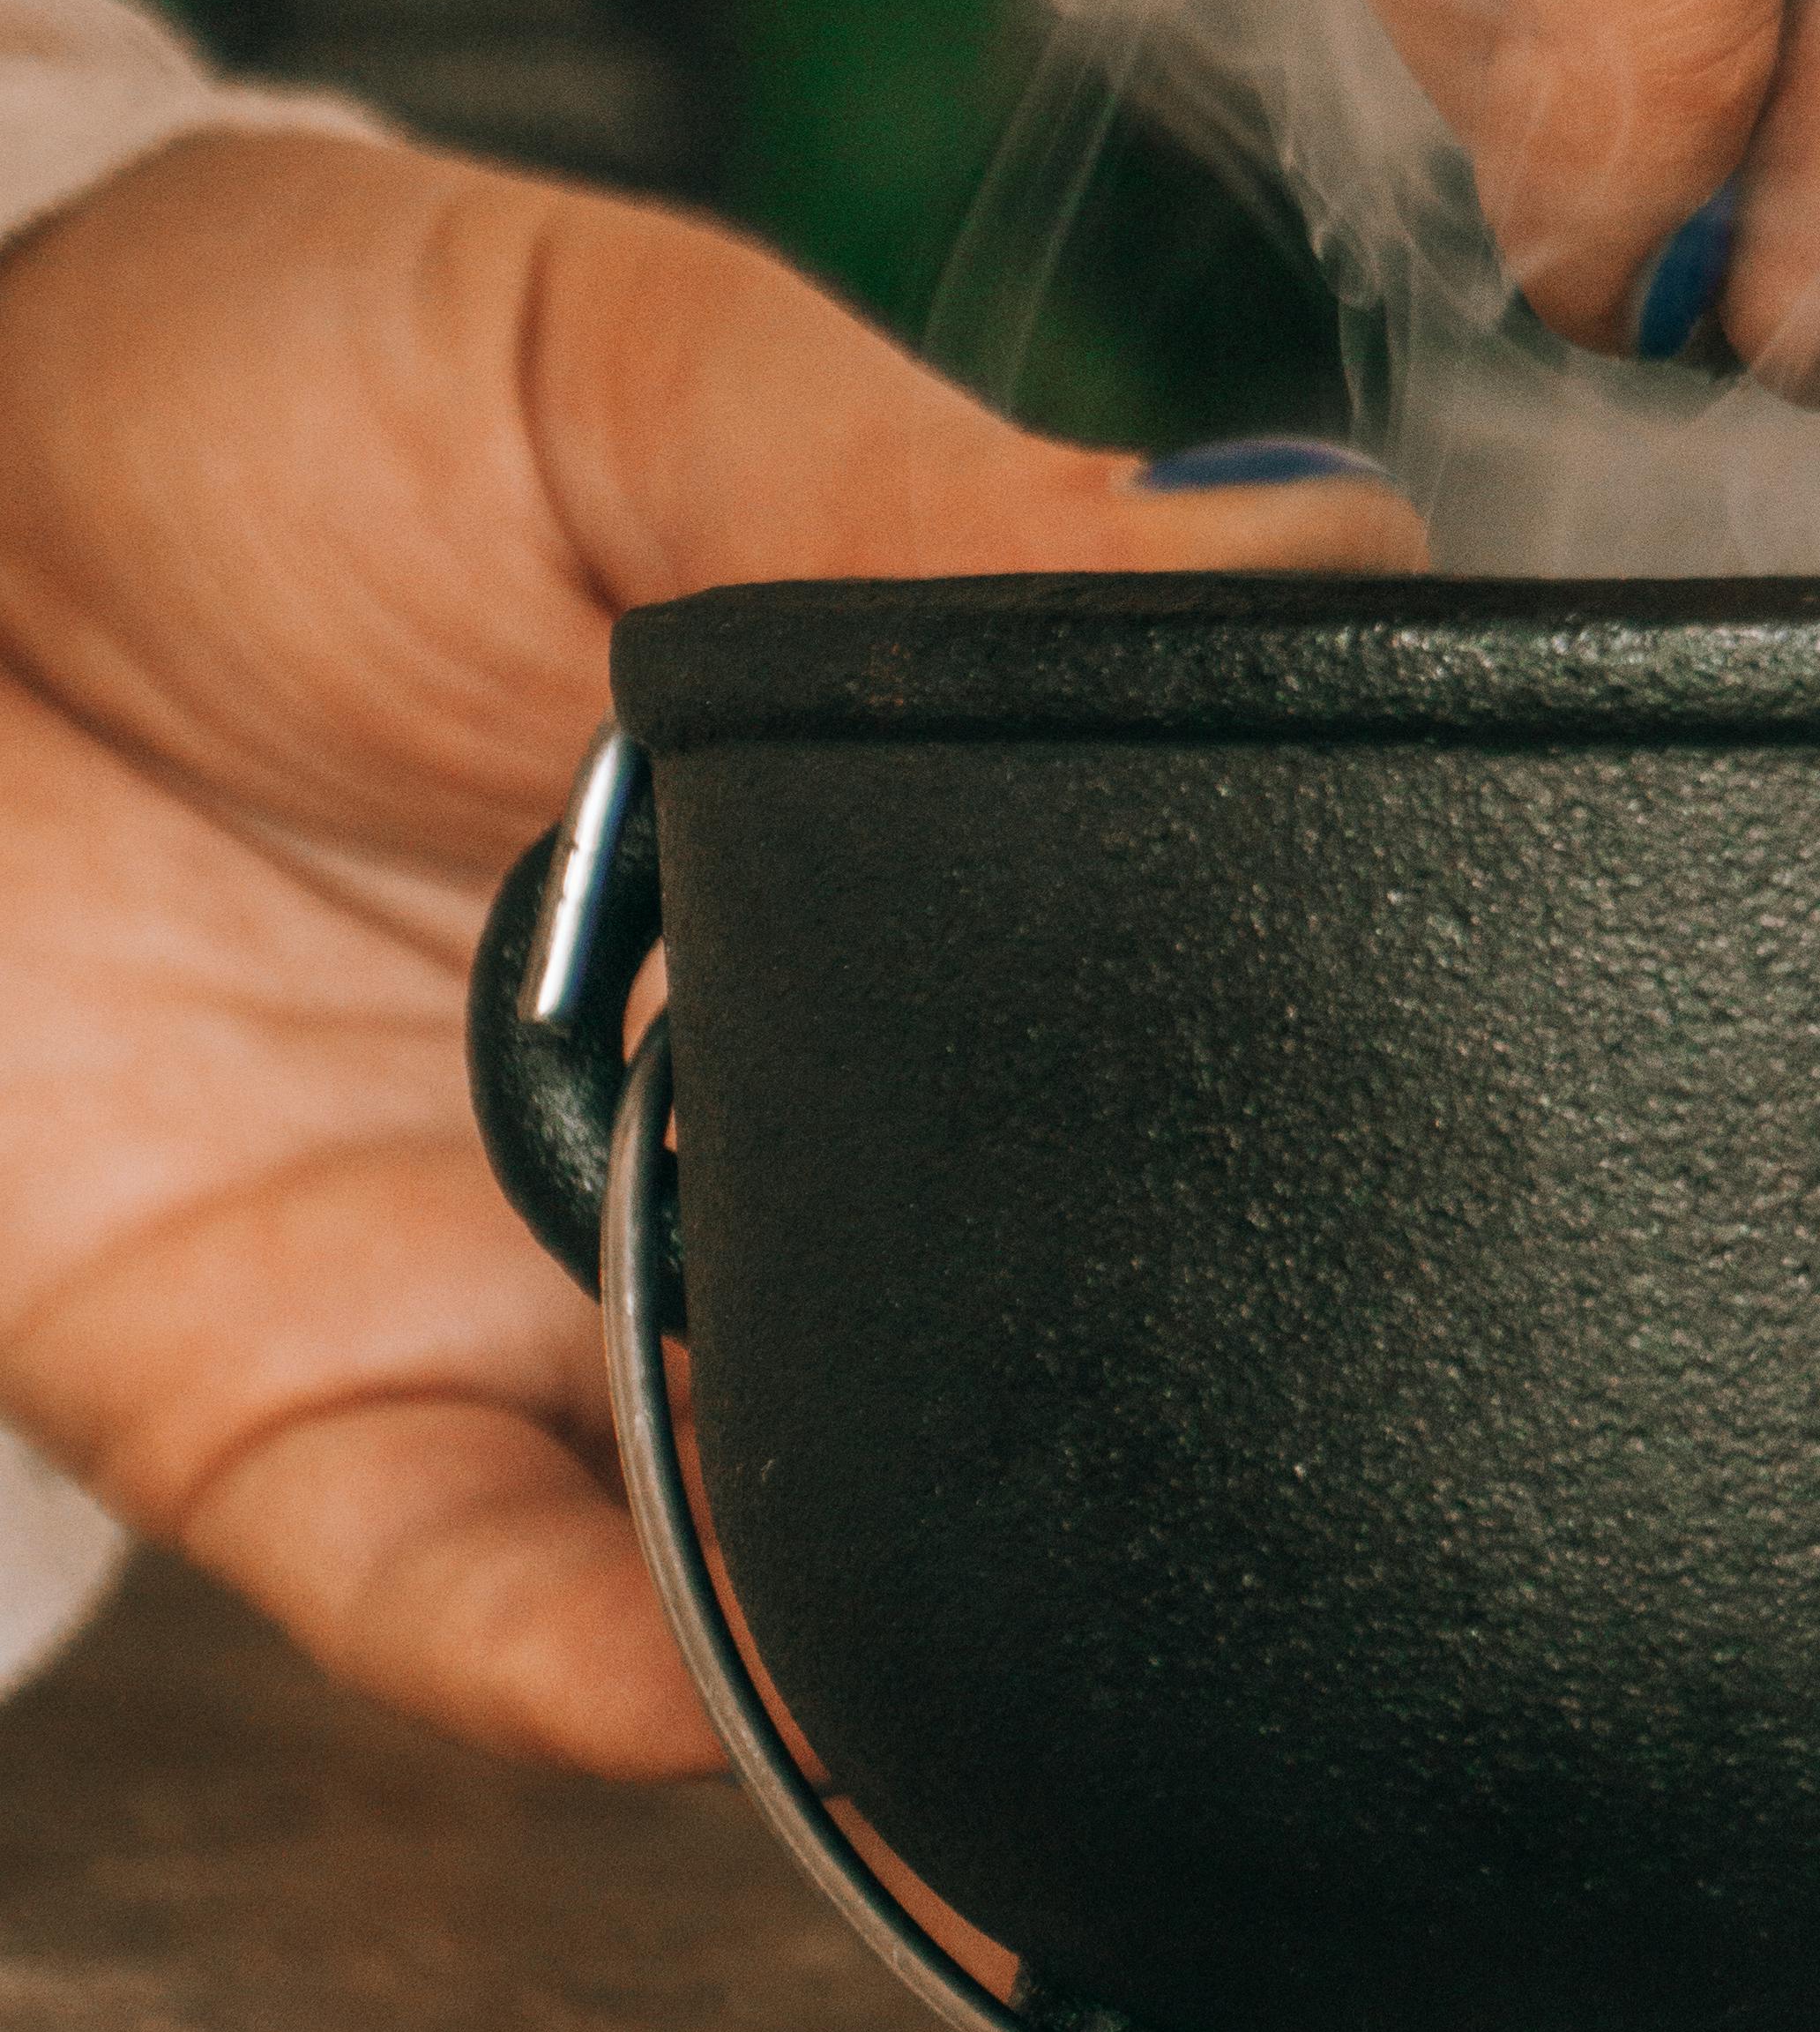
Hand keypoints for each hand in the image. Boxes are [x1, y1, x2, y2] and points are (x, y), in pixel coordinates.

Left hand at [0, 128, 1416, 1769]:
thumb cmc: (243, 394)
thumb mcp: (622, 356)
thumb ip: (920, 487)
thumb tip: (1300, 544)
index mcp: (864, 861)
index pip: (1118, 1031)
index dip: (1243, 1109)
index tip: (1364, 1151)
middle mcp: (734, 1098)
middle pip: (981, 1314)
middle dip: (1092, 1402)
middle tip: (1209, 1422)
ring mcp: (523, 1273)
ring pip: (766, 1522)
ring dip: (880, 1601)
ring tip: (1000, 1619)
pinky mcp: (295, 1404)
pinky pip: (465, 1602)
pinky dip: (591, 1671)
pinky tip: (702, 1675)